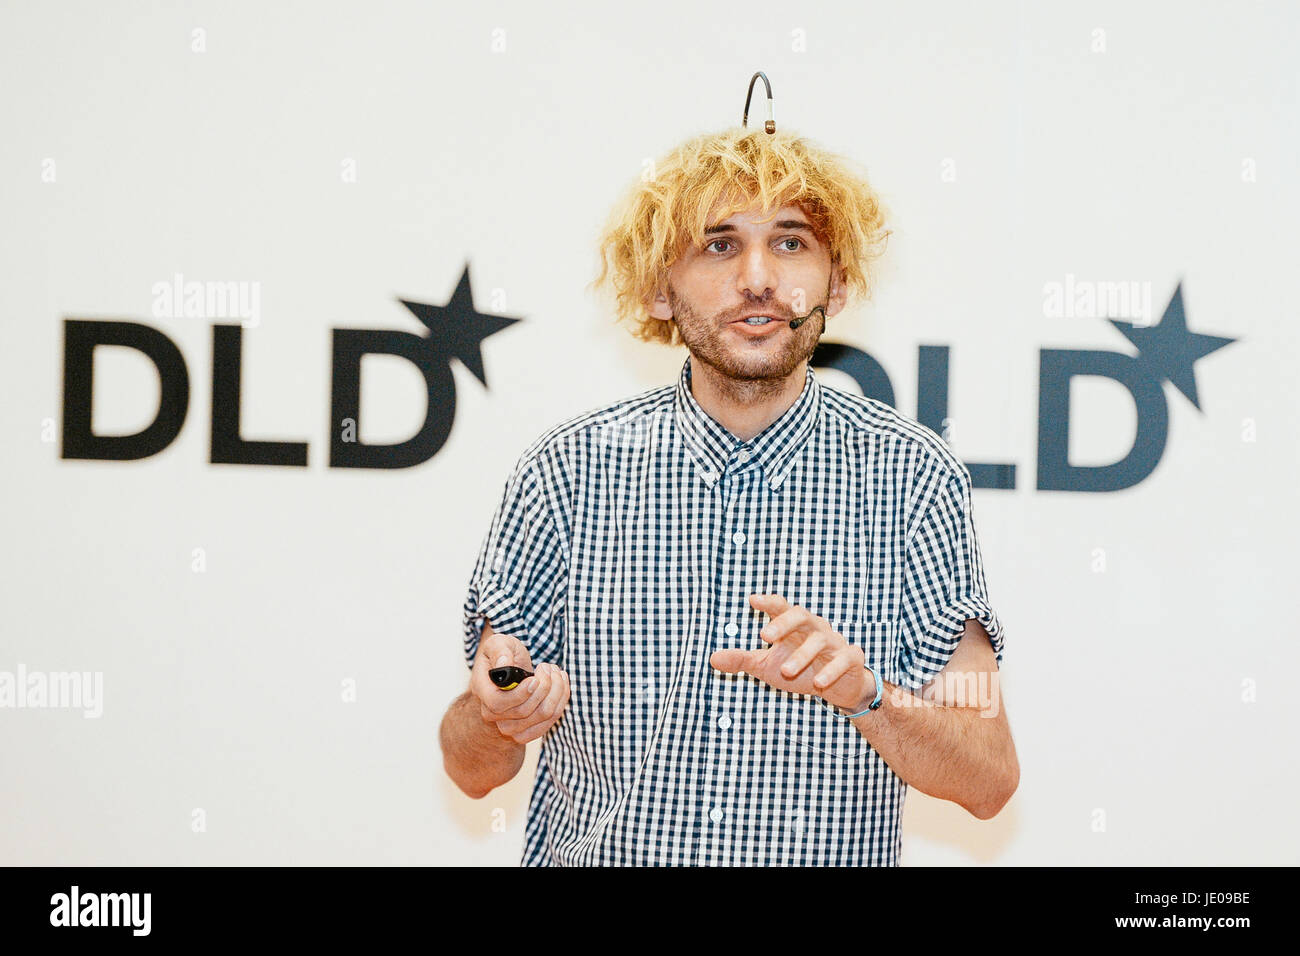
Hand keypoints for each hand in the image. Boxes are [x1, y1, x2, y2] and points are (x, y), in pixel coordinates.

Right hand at [471, 628, 570, 743]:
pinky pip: (549, 721)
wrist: (509, 673)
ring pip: (542, 715)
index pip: (498, 703)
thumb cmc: (503, 655)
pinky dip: (560, 701)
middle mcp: (493, 714)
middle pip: (525, 711)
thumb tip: (504, 663)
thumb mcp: (498, 643)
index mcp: (483, 692)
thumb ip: (499, 651)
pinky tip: (560, 684)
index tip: (535, 678)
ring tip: (555, 672)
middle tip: (547, 667)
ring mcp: (509, 726)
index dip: (520, 694)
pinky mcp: (527, 731)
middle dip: (545, 685)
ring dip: (556, 691)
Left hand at [709, 594, 876, 711]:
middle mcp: (814, 628)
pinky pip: (844, 659)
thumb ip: (742, 660)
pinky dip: (832, 670)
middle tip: (765, 636)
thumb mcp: (767, 666)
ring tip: (786, 670)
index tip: (753, 600)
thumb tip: (712, 658)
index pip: (781, 607)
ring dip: (803, 655)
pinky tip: (819, 683)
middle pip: (801, 615)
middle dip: (784, 622)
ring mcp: (834, 642)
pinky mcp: (851, 658)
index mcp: (793, 626)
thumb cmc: (798, 669)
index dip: (769, 602)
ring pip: (821, 639)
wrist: (837, 688)